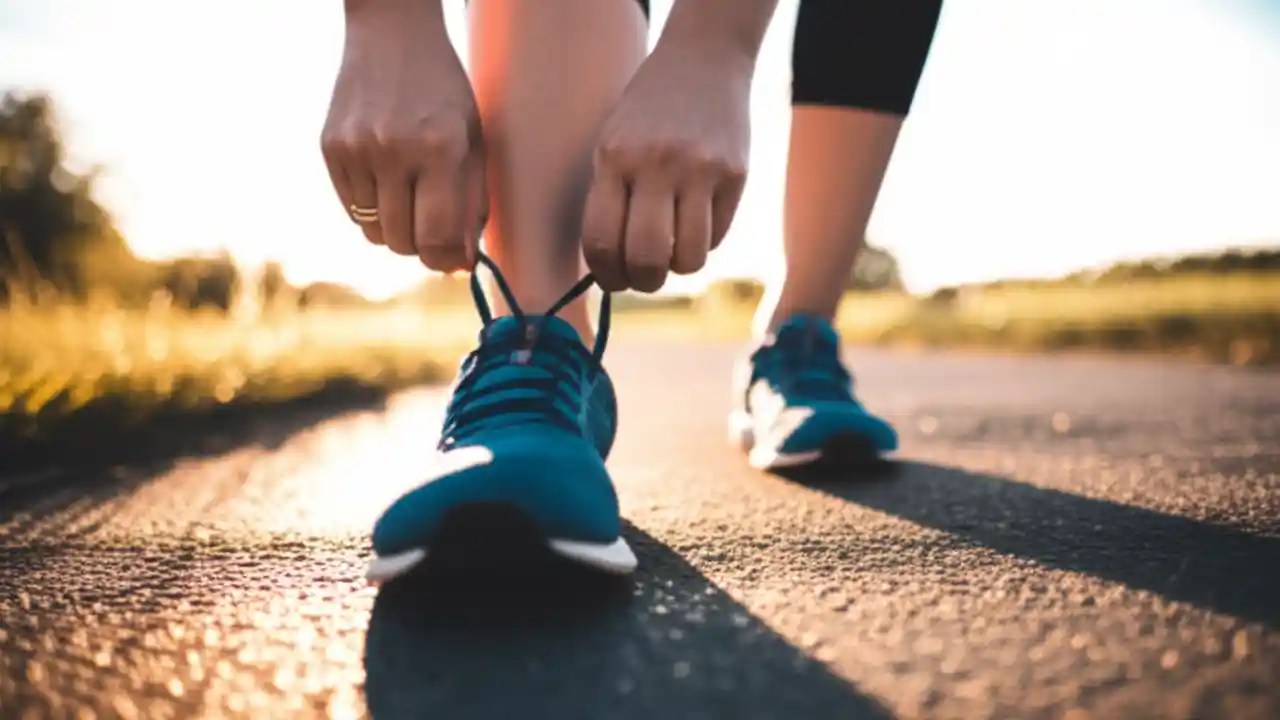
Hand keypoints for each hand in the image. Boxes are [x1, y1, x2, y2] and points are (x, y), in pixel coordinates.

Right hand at [321, 2, 485, 271]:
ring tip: (411, 196)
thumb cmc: (445, 93)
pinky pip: (352, 210)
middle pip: (403, 241)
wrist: (392, 34)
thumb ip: (472, 203)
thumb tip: (459, 263)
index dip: (445, 260)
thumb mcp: (473, 140)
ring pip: (374, 233)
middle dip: (423, 246)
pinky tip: (387, 178)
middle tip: (433, 227)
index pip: (436, 236)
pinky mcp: (330, 147)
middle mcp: (393, 150)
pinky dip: (372, 209)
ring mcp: (356, 149)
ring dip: (396, 229)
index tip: (453, 262)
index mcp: (440, 148)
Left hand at [582, 44, 751, 291]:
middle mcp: (655, 164)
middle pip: (646, 258)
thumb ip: (609, 200)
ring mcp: (700, 170)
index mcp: (614, 158)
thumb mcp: (613, 145)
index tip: (613, 280)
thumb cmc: (647, 114)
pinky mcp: (735, 175)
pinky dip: (704, 241)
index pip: (601, 241)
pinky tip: (698, 216)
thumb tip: (611, 269)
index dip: (606, 275)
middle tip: (643, 277)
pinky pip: (716, 236)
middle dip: (642, 282)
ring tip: (674, 248)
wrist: (703, 61)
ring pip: (689, 258)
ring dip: (678, 267)